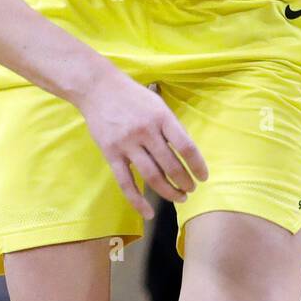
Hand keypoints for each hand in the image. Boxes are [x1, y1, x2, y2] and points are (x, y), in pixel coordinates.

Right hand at [75, 64, 207, 219]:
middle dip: (185, 181)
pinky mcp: (111, 154)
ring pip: (152, 176)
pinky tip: (148, 212)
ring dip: (169, 191)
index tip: (203, 177)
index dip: (197, 165)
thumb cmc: (133, 95)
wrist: (97, 88)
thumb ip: (170, 126)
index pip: (186, 146)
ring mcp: (127, 144)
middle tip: (191, 189)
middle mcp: (146, 131)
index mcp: (161, 117)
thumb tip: (186, 153)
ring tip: (179, 197)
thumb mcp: (157, 103)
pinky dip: (138, 201)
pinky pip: (126, 183)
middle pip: (171, 165)